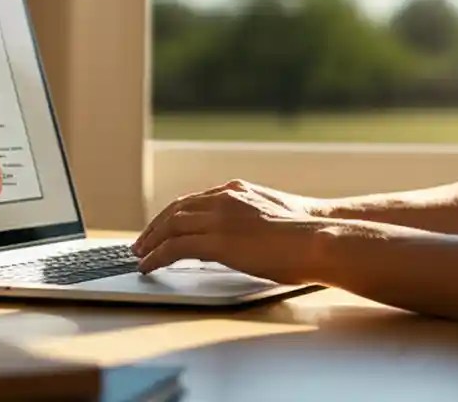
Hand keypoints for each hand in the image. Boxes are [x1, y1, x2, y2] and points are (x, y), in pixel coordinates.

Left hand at [130, 179, 327, 283]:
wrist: (317, 236)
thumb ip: (250, 221)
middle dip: (156, 226)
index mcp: (236, 191)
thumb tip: (243, 239)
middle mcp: (223, 199)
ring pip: (170, 226)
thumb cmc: (306, 233)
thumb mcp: (273, 216)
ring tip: (140, 255)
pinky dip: (156, 257)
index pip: (193, 200)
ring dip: (151, 242)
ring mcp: (218, 218)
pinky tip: (149, 266)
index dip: (174, 215)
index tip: (163, 226)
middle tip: (142, 242)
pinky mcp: (216, 241)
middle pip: (176, 210)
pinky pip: (174, 248)